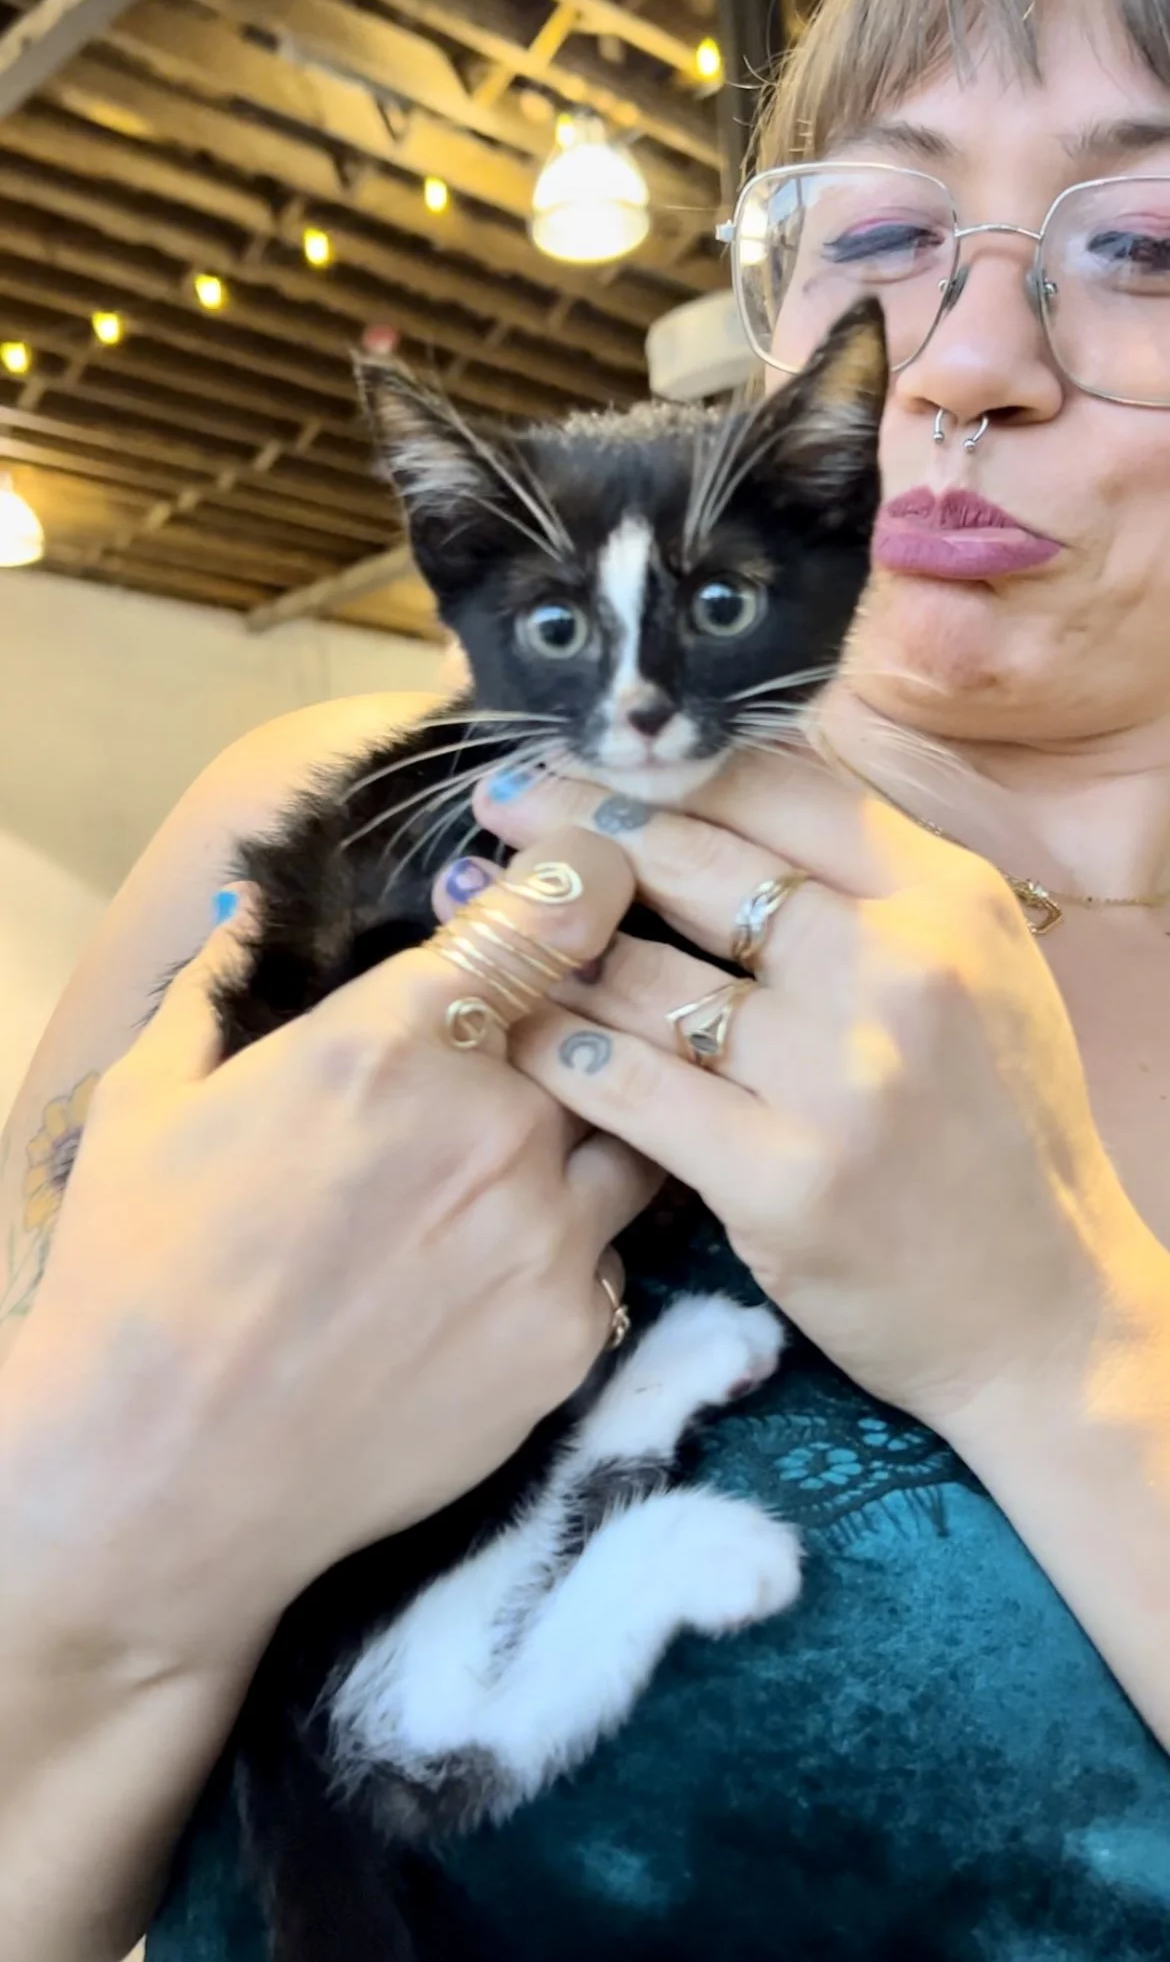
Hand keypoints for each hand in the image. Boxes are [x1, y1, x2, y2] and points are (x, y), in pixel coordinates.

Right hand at [0, 830, 658, 1671]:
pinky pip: (612, 1252)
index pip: (553, 914)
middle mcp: (496, 1125)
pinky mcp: (573, 1335)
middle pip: (598, 1029)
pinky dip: (570, 1243)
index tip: (592, 878)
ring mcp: (547, 1235)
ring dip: (592, 1130)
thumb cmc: (140, 1277)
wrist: (161, 1481)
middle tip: (531, 1044)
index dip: (585, 881)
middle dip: (573, 1023)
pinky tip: (493, 1266)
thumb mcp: (151, 1101)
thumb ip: (219, 985)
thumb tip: (248, 907)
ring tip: (514, 1163)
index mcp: (394, 1042)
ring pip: (632, 1136)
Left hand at [474, 755, 1137, 1432]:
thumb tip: (736, 797)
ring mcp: (840, 1077)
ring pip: (648, 977)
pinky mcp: (783, 1178)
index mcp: (949, 900)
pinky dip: (563, 1057)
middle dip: (581, 822)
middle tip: (501, 799)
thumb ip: (874, 888)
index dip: (670, 762)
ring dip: (546, 941)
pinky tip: (514, 1034)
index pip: (782, 786)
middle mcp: (899, 969)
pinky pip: (635, 1090)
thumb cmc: (996, 1133)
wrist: (1042, 1312)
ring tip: (470, 912)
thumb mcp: (976, 974)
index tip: (589, 750)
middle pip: (699, 860)